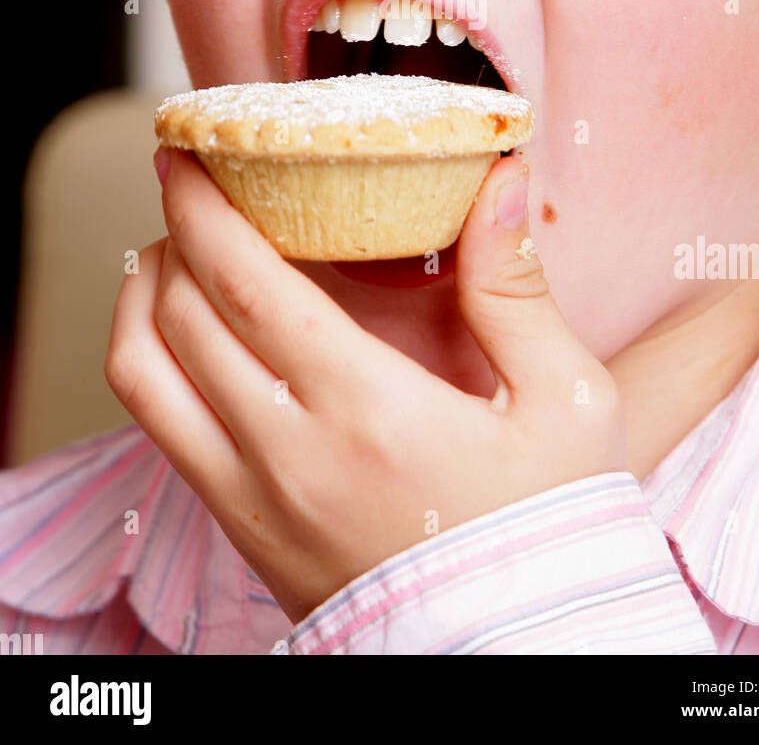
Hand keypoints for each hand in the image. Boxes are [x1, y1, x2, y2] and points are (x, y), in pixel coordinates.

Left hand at [105, 147, 626, 624]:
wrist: (518, 657)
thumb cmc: (550, 530)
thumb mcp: (566, 403)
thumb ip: (517, 287)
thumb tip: (496, 183)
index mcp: (368, 411)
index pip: (242, 283)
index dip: (200, 206)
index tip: (187, 152)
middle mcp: (289, 454)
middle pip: (179, 313)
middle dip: (170, 229)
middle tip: (186, 180)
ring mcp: (253, 502)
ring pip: (143, 377)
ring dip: (141, 296)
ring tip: (171, 250)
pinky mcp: (243, 535)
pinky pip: (160, 433)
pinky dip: (149, 363)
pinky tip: (186, 333)